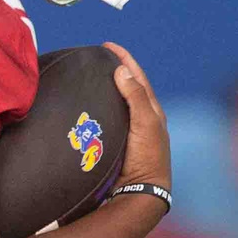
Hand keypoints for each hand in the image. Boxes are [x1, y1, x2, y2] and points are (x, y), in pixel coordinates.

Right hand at [103, 41, 170, 192]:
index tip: (108, 45)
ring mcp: (128, 133)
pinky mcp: (115, 145)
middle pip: (126, 89)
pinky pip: (105, 121)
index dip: (125, 59)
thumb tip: (122, 70)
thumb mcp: (146, 123)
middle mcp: (141, 121)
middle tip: (96, 58)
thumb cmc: (148, 158)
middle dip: (113, 71)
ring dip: (104, 91)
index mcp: (152, 112)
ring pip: (115, 105)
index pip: (138, 78)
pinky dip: (97, 110)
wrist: (139, 192)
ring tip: (88, 79)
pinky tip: (85, 108)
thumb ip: (136, 97)